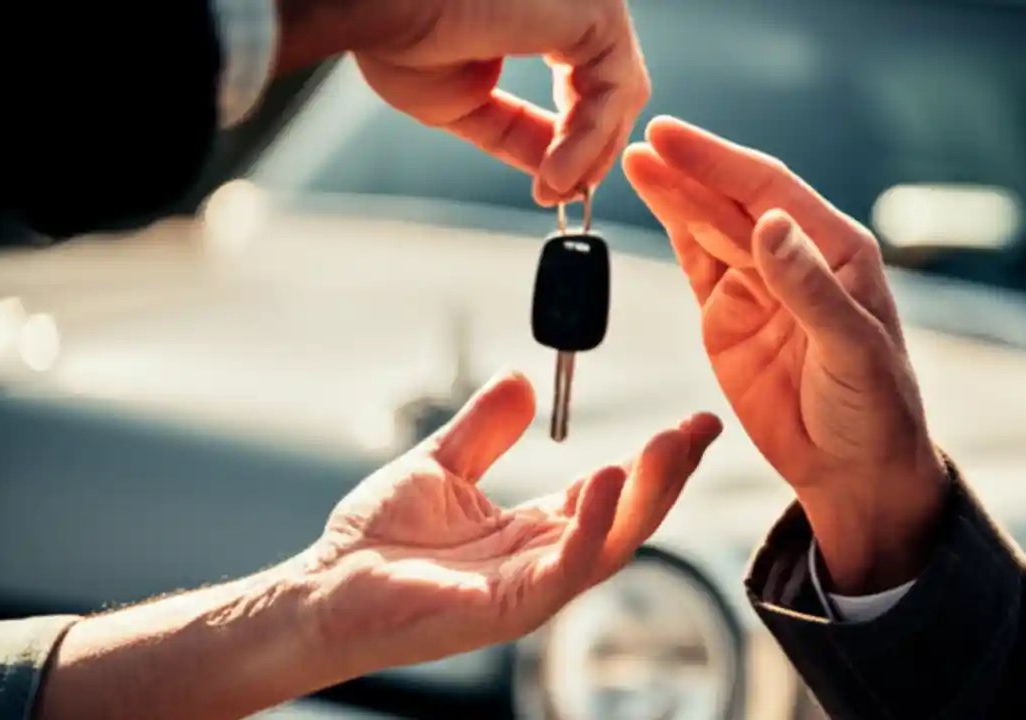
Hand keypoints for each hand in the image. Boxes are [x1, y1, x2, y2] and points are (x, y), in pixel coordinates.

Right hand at [275, 0, 649, 202]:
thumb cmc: (398, 38)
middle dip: (590, 149)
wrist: (375, 11)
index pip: (584, 81)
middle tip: (561, 193)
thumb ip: (518, 133)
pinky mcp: (594, 14)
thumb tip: (556, 173)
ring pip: (618, 93)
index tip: (550, 185)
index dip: (574, 138)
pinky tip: (555, 174)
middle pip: (610, 86)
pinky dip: (588, 141)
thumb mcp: (467, 103)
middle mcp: (569, 5)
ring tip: (552, 189)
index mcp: (541, 15)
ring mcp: (584, 5)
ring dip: (588, 153)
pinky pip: (611, 92)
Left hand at [302, 370, 720, 674]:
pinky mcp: (508, 609)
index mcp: (533, 531)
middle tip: (700, 427)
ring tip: (670, 444)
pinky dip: (593, 525)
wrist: (326, 586)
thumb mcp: (441, 464)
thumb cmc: (377, 538)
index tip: (692, 421)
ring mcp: (530, 589)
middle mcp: (543, 561)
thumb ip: (484, 430)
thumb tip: (522, 380)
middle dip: (669, 474)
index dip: (652, 459)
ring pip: (611, 543)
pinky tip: (609, 480)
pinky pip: (565, 568)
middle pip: (627, 518)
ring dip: (647, 495)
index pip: (611, 492)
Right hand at [623, 117, 947, 593]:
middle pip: (732, 201)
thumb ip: (809, 287)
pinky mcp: (727, 315)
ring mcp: (757, 284)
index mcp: (836, 249)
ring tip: (632, 162)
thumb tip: (769, 223)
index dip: (718, 161)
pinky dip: (672, 230)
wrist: (852, 469)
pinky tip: (652, 198)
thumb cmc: (873, 408)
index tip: (670, 136)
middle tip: (640, 142)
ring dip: (672, 194)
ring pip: (708, 226)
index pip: (768, 190)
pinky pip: (696, 262)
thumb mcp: (850, 349)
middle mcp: (795, 256)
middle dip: (687, 170)